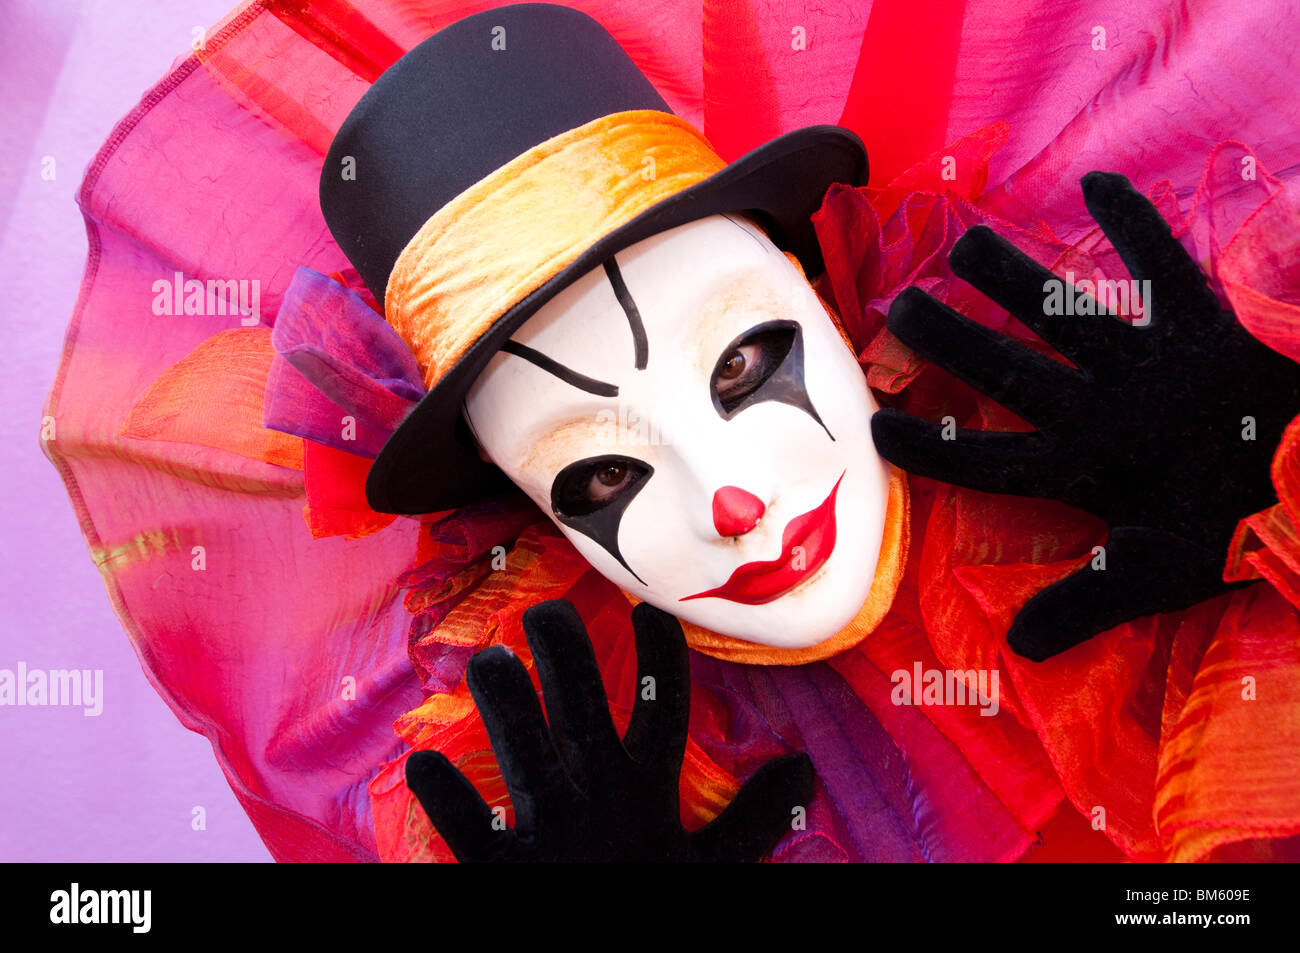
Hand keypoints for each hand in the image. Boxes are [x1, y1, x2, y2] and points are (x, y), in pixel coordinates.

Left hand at [405, 598, 812, 860]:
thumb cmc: (654, 910)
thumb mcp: (713, 871)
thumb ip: (750, 821)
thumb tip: (802, 766)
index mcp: (650, 797)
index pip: (664, 711)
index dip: (661, 656)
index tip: (647, 604)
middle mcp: (601, 804)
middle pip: (587, 713)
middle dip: (567, 657)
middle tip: (547, 611)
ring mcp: (551, 836)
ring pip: (526, 753)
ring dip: (504, 706)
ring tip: (487, 660)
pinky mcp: (504, 872)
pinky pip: (470, 830)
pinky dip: (446, 798)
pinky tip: (421, 762)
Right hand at [872, 172, 1299, 660]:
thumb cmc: (1240, 530)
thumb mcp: (1157, 580)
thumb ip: (1083, 605)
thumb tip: (1015, 649)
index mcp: (1085, 469)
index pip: (985, 461)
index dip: (925, 446)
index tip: (876, 426)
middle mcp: (1102, 407)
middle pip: (1006, 371)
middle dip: (948, 340)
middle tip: (899, 306)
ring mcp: (1149, 360)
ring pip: (1063, 313)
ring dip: (1011, 277)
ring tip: (964, 242)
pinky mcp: (1202, 322)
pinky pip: (1158, 265)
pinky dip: (1131, 224)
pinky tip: (1096, 182)